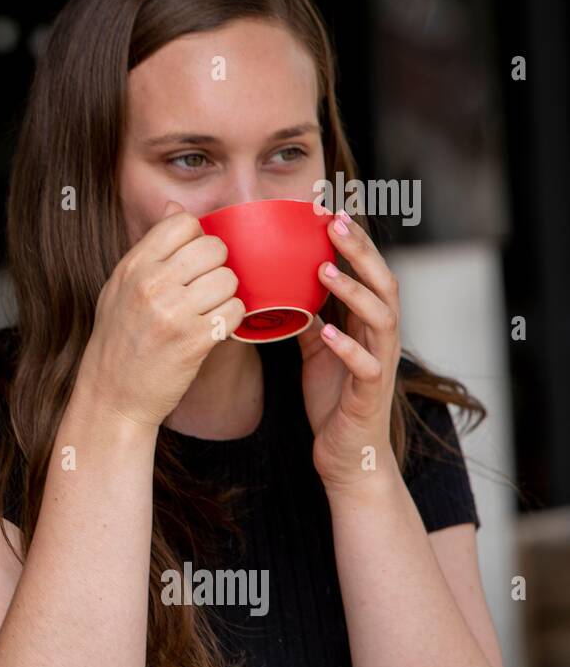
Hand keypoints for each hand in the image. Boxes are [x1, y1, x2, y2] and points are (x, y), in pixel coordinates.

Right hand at [78, 201, 245, 429]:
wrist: (111, 397)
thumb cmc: (118, 342)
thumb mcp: (120, 288)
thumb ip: (150, 250)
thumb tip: (176, 209)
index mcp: (132, 267)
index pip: (183, 223)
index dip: (196, 239)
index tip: (191, 262)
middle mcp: (151, 284)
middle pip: (213, 247)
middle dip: (217, 267)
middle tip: (204, 289)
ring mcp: (173, 312)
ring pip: (229, 279)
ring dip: (225, 295)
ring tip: (207, 311)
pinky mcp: (193, 340)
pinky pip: (235, 311)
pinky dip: (230, 320)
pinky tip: (213, 329)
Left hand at [295, 210, 400, 491]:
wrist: (348, 456)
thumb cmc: (334, 401)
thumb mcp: (316, 352)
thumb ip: (309, 319)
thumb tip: (283, 286)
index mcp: (365, 325)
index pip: (364, 272)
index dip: (349, 241)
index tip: (324, 209)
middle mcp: (379, 339)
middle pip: (382, 283)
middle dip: (358, 251)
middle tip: (333, 222)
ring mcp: (378, 365)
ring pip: (380, 318)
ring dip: (353, 291)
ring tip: (325, 270)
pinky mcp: (369, 394)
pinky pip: (365, 366)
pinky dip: (347, 347)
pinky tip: (327, 332)